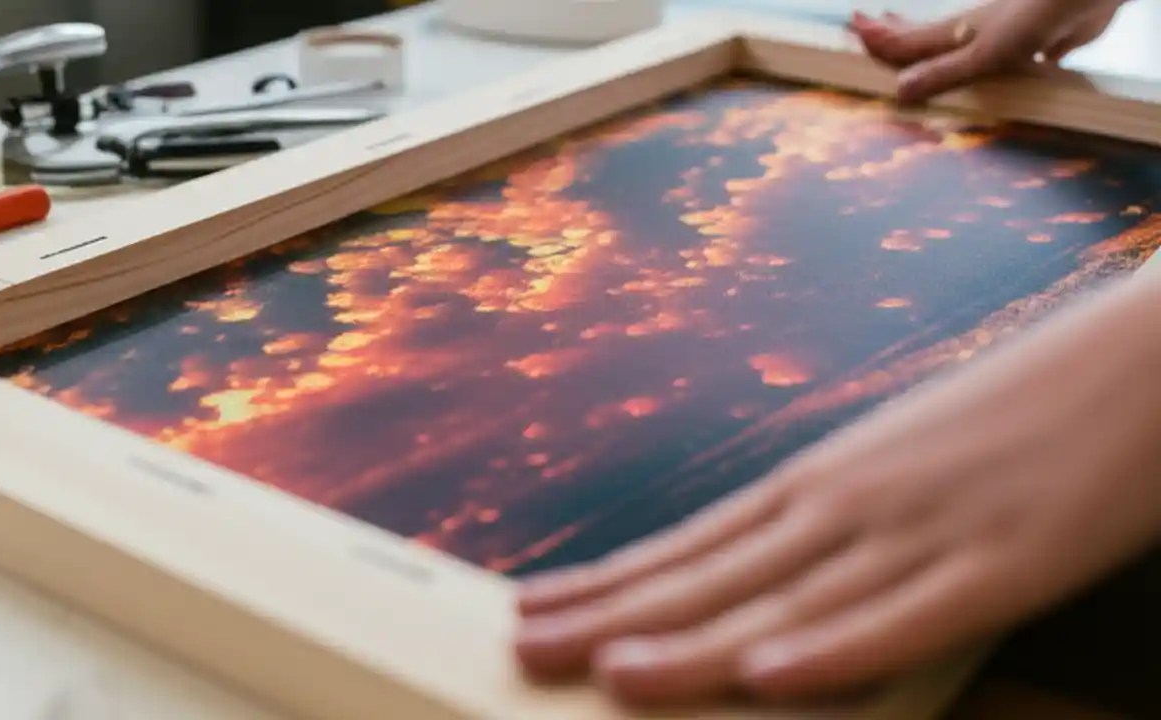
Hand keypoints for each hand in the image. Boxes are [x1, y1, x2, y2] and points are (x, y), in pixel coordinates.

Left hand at [512, 276, 1160, 705]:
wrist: (1136, 358)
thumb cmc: (1012, 414)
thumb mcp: (902, 460)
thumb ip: (834, 517)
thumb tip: (763, 563)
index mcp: (822, 480)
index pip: (692, 544)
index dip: (609, 582)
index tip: (535, 604)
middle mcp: (848, 505)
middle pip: (712, 574)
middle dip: (613, 615)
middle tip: (522, 642)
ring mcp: (919, 533)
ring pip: (787, 600)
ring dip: (695, 641)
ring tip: (607, 671)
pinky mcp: (1002, 562)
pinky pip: (907, 618)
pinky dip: (836, 649)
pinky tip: (771, 677)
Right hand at [848, 0, 1127, 102]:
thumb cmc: (1032, 20)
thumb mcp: (982, 54)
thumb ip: (943, 72)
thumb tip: (898, 91)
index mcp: (956, 33)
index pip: (908, 38)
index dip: (880, 36)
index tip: (854, 26)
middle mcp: (973, 30)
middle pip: (926, 34)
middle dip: (897, 30)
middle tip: (871, 22)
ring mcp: (1002, 34)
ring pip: (959, 43)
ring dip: (935, 44)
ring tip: (917, 38)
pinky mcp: (1033, 42)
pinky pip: (1000, 58)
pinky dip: (986, 62)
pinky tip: (992, 67)